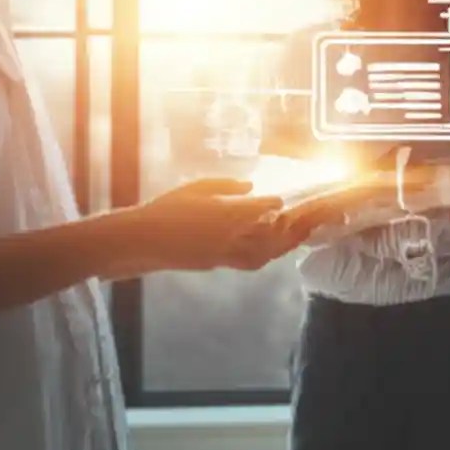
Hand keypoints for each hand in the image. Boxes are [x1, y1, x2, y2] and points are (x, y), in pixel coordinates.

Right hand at [109, 178, 292, 276]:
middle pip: (271, 233)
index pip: (262, 207)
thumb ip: (226, 186)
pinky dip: (265, 255)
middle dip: (290, 228)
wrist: (144, 240)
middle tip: (304, 220)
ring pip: (264, 252)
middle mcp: (230, 235)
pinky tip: (272, 250)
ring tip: (296, 235)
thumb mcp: (196, 188)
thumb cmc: (167, 208)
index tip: (282, 199)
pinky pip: (250, 262)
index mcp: (225, 212)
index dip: (274, 204)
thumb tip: (249, 185)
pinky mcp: (219, 264)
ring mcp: (225, 253)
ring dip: (283, 244)